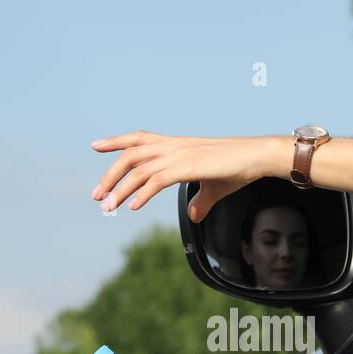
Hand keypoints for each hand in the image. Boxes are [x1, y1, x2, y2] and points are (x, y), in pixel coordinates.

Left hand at [90, 131, 285, 220]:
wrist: (255, 157)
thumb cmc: (237, 168)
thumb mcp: (213, 187)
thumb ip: (200, 201)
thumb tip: (193, 215)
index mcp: (176, 145)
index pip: (139, 138)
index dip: (116, 141)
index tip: (96, 147)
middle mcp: (173, 146)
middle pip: (131, 155)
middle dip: (110, 174)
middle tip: (97, 195)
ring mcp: (179, 155)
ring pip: (139, 170)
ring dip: (120, 189)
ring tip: (108, 206)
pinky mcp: (187, 167)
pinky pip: (156, 180)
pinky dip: (142, 194)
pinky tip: (133, 207)